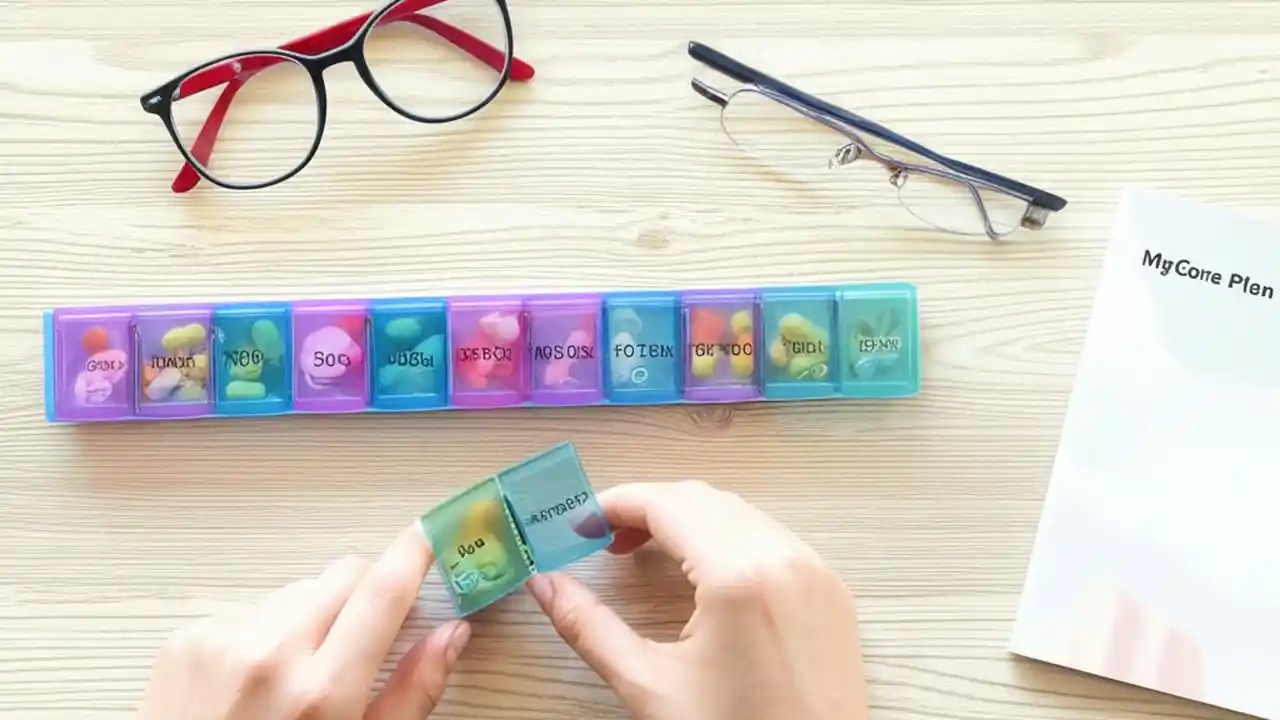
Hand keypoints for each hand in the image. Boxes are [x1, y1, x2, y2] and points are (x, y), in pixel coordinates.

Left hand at [139, 524, 470, 719]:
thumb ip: (413, 691)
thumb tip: (452, 633)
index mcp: (323, 692)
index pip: (384, 591)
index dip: (415, 552)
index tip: (431, 532)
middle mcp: (271, 656)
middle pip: (344, 576)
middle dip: (366, 592)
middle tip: (365, 635)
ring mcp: (223, 642)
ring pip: (298, 591)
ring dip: (312, 614)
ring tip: (298, 670)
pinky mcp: (187, 638)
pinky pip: (251, 609)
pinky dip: (264, 631)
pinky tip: (255, 676)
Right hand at [527, 481, 867, 719]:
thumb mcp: (650, 688)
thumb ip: (589, 628)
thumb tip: (545, 585)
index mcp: (738, 576)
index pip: (666, 504)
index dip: (616, 503)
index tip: (580, 522)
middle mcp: (784, 558)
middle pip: (701, 499)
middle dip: (648, 509)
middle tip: (604, 540)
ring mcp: (815, 572)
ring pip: (739, 513)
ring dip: (689, 520)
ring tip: (647, 554)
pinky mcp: (832, 591)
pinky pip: (772, 538)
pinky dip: (729, 538)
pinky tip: (704, 573)